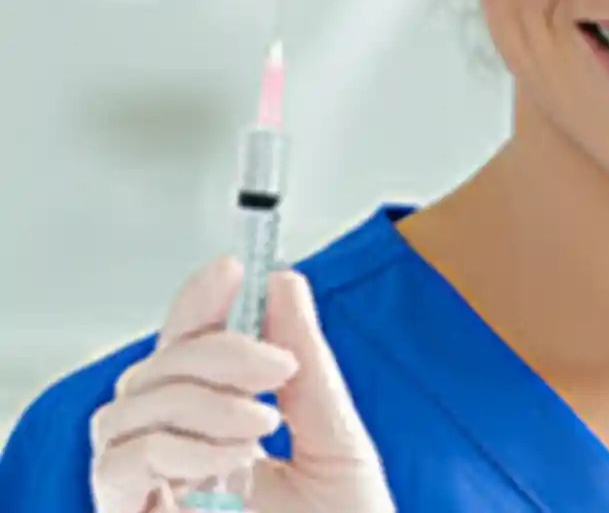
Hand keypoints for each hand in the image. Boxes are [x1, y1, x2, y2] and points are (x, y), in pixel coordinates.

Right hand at [89, 257, 395, 511]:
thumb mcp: (339, 444)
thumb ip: (310, 370)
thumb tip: (283, 286)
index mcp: (228, 433)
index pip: (189, 353)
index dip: (196, 304)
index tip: (229, 270)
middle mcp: (185, 460)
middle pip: (149, 372)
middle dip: (208, 351)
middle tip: (271, 366)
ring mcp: (157, 495)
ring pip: (124, 412)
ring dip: (195, 400)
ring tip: (259, 424)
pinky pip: (118, 466)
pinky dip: (172, 445)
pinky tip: (230, 457)